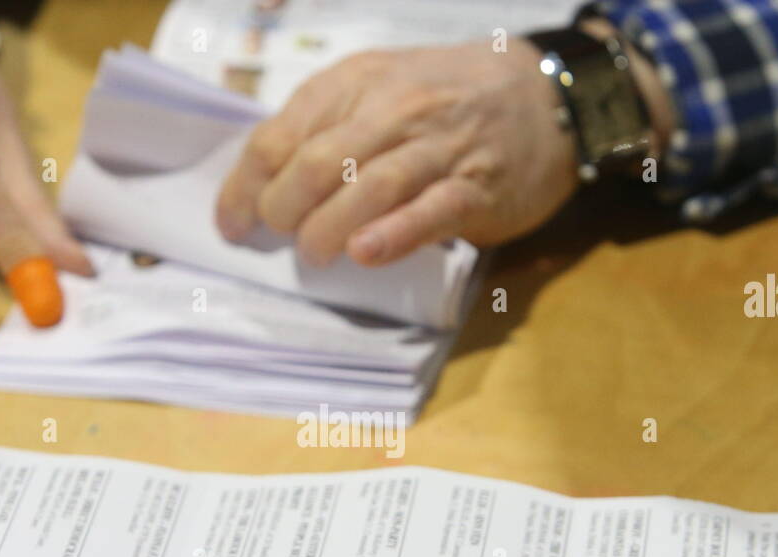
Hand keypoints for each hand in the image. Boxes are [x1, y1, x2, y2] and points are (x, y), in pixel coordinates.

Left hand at [215, 38, 574, 267]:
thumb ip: (329, 125)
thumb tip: (266, 182)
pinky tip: (364, 254)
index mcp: (357, 82)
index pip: (281, 135)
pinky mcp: (477, 188)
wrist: (544, 96)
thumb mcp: (381, 88)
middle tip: (284, 237)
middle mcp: (394, 109)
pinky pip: (429, 211)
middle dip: (284, 209)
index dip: (246, 186)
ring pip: (368, 187)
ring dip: (328, 228)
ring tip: (314, 254)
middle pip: (316, 164)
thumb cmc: (448, 98)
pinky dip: (393, 234)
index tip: (232, 223)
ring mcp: (439, 148)